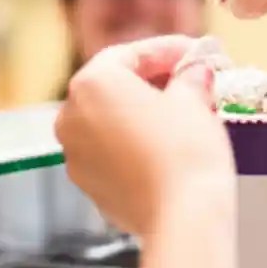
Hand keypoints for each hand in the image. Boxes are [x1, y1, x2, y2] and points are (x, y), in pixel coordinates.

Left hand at [54, 36, 235, 235]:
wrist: (181, 217)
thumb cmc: (185, 152)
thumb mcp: (194, 99)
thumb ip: (189, 78)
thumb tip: (194, 73)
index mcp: (92, 84)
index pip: (130, 54)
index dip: (167, 50)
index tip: (194, 54)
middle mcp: (71, 117)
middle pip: (114, 87)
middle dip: (152, 82)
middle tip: (190, 80)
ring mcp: (75, 155)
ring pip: (110, 122)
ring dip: (142, 114)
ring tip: (183, 116)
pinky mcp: (89, 186)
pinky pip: (112, 153)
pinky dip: (135, 144)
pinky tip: (167, 148)